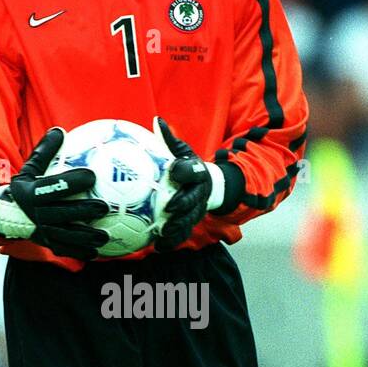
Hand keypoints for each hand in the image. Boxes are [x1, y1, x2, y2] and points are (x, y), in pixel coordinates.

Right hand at [0, 128, 109, 259]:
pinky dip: (79, 252)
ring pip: (66, 236)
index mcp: (32, 194)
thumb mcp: (29, 168)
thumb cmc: (25, 187)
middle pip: (62, 213)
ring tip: (105, 236)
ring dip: (86, 237)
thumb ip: (45, 151)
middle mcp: (36, 215)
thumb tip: (59, 131)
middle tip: (104, 207)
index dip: (72, 182)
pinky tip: (96, 253)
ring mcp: (42, 232)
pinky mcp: (47, 245)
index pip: (54, 187)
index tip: (92, 175)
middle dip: (83, 211)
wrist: (6, 214)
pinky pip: (65, 250)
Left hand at [152, 117, 223, 251]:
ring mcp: (197, 209)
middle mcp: (200, 193)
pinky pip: (183, 233)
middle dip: (183, 204)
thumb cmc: (190, 166)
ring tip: (164, 233)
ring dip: (178, 228)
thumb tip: (157, 120)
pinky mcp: (192, 222)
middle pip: (193, 200)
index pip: (192, 171)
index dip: (185, 171)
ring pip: (189, 220)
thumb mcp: (183, 151)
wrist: (210, 185)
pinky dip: (172, 241)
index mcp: (198, 173)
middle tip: (171, 207)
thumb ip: (170, 139)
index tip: (174, 169)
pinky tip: (159, 246)